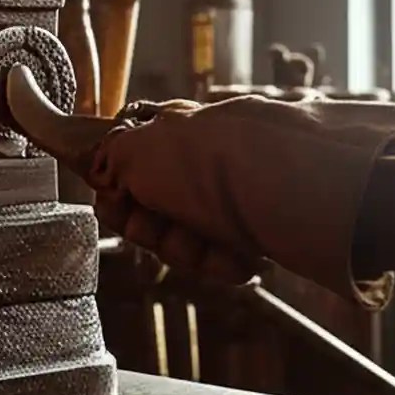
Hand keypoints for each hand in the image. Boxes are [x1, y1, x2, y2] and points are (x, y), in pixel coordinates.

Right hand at [91, 98, 265, 287]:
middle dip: (156, 234)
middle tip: (165, 233)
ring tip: (210, 246)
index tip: (124, 214)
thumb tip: (102, 167)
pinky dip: (227, 262)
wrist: (292, 185)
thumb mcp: (136, 150)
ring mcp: (232, 192)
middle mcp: (200, 158)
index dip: (119, 201)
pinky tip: (238, 259)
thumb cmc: (212, 163)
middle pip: (156, 214)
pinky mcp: (262, 223)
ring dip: (190, 252)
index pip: (127, 171)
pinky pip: (227, 255)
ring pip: (189, 240)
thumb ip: (110, 158)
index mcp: (170, 131)